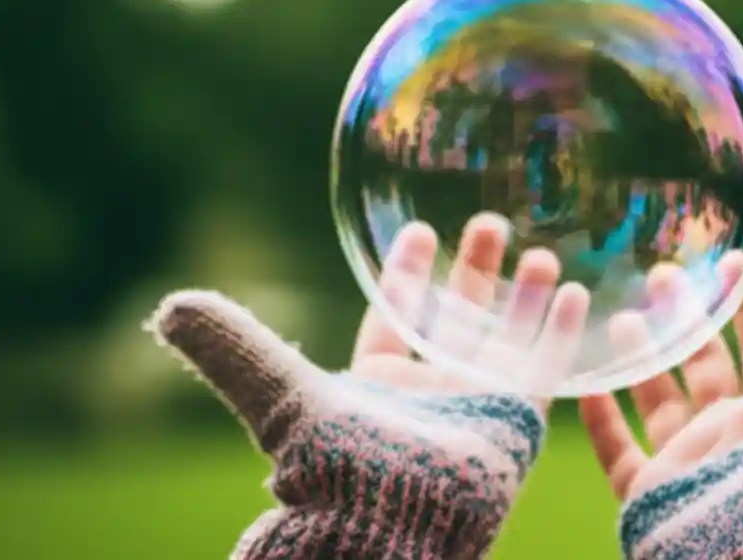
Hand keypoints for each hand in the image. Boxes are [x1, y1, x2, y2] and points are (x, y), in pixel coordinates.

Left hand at [149, 214, 583, 559]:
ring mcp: (476, 403)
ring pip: (505, 337)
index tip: (421, 231)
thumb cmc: (333, 465)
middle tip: (489, 222)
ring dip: (521, 295)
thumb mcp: (277, 395)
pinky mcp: (517, 418)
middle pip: (457, 318)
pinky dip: (558, 330)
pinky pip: (545, 365)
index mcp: (377, 384)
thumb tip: (170, 307)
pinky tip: (572, 291)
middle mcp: (429, 390)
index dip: (407, 277)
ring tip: (538, 247)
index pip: (396, 319)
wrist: (390, 520)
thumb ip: (233, 349)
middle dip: (474, 272)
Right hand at [579, 267, 742, 558]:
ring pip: (660, 400)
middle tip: (661, 271)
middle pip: (707, 365)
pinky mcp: (650, 498)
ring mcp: (689, 467)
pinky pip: (619, 451)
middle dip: (687, 318)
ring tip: (621, 313)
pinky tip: (584, 385)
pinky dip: (602, 419)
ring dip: (643, 357)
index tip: (733, 259)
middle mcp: (734, 438)